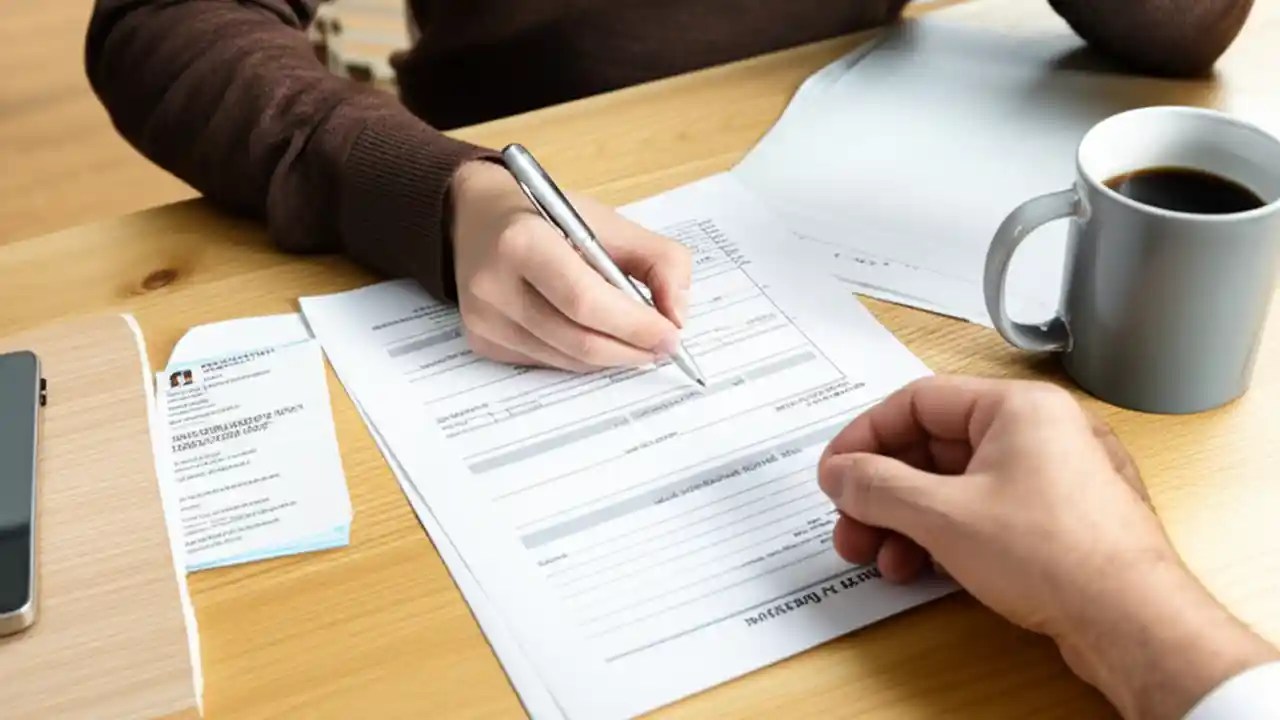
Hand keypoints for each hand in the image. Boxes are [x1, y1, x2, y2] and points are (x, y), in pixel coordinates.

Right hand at [449, 159, 690, 371]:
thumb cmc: (546, 217)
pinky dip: (580, 357)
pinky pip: (546, 362)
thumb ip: (659, 260)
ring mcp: (483, 319)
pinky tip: (594, 337)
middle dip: (631, 349)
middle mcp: (493, 285)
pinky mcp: (481, 341)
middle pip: (577, 340)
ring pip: (566, 359)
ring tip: (636, 342)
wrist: (474, 217)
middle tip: (663, 347)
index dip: (634, 325)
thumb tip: (677, 316)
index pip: (585, 301)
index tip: (671, 335)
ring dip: (610, 357)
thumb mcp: (607, 221)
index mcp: (522, 241)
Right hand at [817, 376, 1277, 719]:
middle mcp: (1038, 431)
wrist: (1132, 621)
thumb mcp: (943, 516)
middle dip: (883, 492)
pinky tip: (920, 566)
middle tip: (850, 525)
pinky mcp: (1056, 519)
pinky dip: (944, 534)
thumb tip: (840, 473)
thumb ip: (879, 487)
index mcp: (1017, 407)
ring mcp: (1051, 476)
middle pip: (934, 446)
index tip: (835, 472)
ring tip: (881, 558)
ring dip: (907, 520)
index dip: (865, 437)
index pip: (918, 401)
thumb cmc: (1056, 555)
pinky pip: (983, 511)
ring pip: (955, 485)